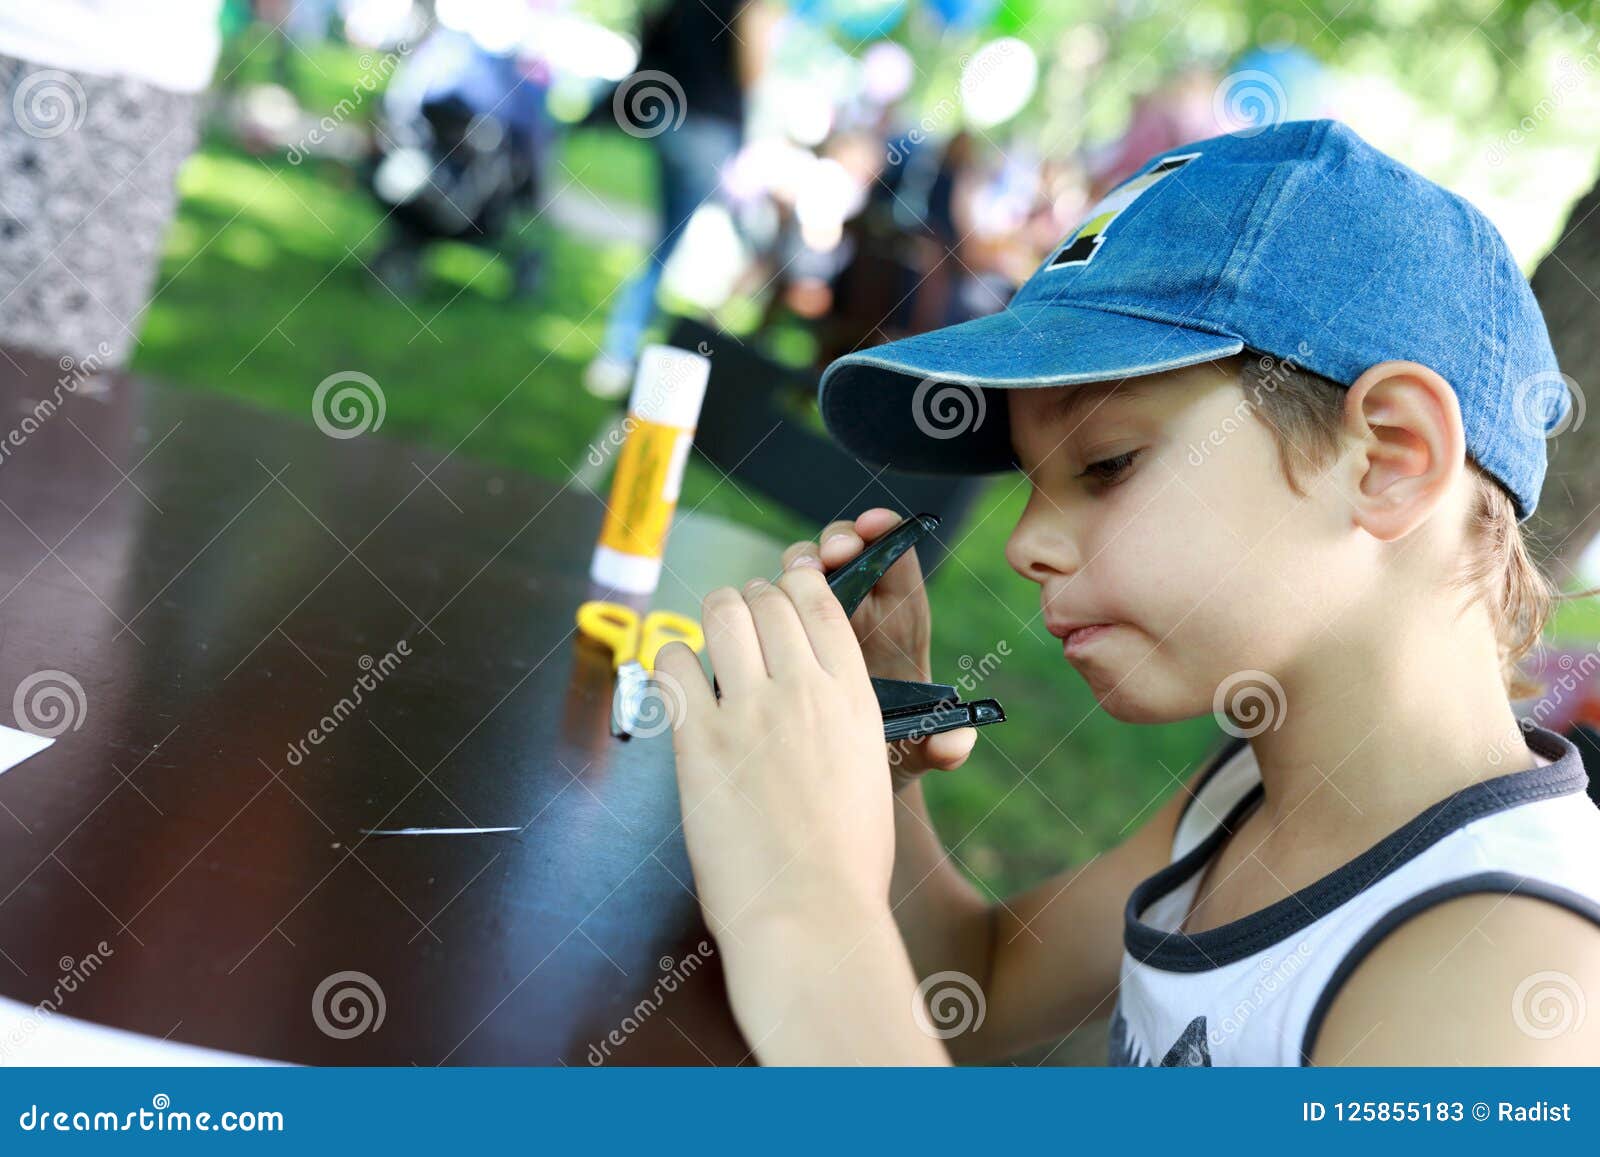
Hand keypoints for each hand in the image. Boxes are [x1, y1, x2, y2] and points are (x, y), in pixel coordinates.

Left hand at [657, 563, 894, 950]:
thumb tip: (810, 701)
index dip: (798, 584)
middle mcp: (803, 690)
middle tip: (743, 616)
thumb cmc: (844, 865)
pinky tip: (679, 678)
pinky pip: (675, 665)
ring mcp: (750, 711)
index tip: (784, 591)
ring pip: (723, 615)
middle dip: (752, 599)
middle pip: (769, 598)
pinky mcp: (700, 740)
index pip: (820, 604)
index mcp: (853, 698)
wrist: (809, 915)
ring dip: (714, 615)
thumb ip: (841, 723)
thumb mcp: (868, 773)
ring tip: (710, 633)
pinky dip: (674, 659)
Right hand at [780, 509, 975, 785]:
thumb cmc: (893, 753)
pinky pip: (774, 606)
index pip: (897, 562)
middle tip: (828, 554)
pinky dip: (766, 597)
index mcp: (900, 623)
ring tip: (793, 576)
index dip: (886, 535)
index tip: (873, 526)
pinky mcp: (786, 639)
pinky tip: (757, 606)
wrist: (851, 779)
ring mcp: (819, 623)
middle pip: (848, 554)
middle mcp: (860, 613)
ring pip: (806, 573)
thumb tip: (958, 740)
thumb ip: (943, 746)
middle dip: (835, 541)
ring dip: (797, 564)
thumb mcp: (918, 752)